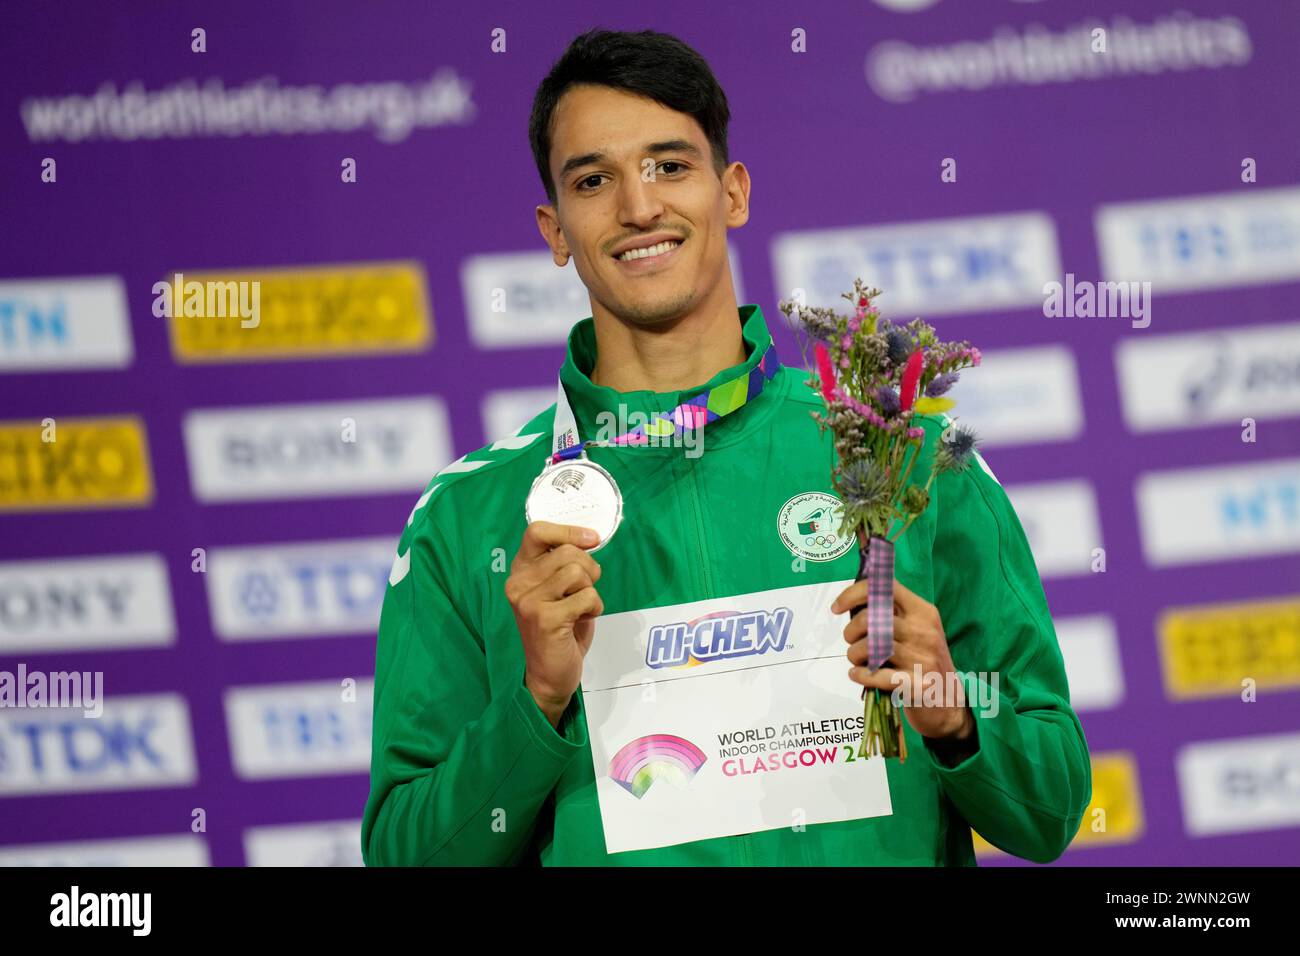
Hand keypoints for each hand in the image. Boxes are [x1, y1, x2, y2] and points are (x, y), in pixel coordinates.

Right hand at [506, 521, 604, 726]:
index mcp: (520, 571)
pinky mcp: (545, 619)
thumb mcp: (558, 590)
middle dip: (589, 569)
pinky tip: (581, 620)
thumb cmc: (560, 629)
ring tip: (581, 608)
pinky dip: (594, 607)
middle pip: (568, 552)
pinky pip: (587, 596)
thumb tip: (590, 538)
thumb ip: (565, 564)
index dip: (568, 531)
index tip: (591, 539)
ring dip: (591, 590)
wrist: (549, 674)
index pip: (537, 531)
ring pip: (579, 572)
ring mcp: (528, 601)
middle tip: (586, 590)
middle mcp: (518, 583)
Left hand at [831, 576, 974, 741]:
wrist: (949, 704)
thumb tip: (853, 602)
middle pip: (872, 618)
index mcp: (924, 612)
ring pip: (871, 646)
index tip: (837, 608)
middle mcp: (924, 631)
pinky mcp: (916, 685)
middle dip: (851, 631)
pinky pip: (877, 675)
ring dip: (854, 654)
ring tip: (857, 660)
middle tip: (851, 642)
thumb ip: (891, 615)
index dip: (854, 594)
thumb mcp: (917, 631)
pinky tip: (857, 675)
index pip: (885, 589)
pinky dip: (860, 674)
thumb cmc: (923, 662)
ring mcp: (922, 658)